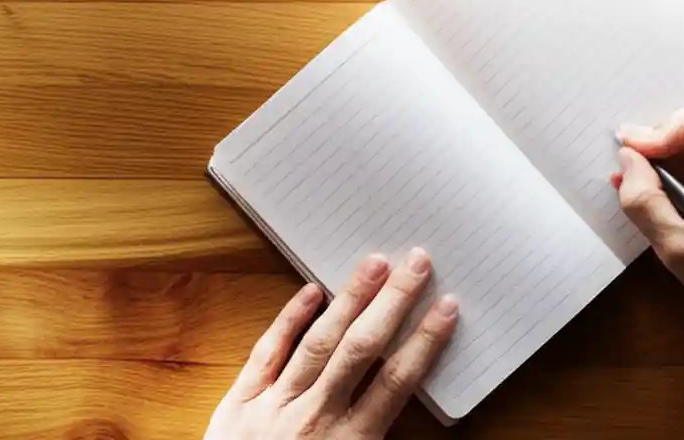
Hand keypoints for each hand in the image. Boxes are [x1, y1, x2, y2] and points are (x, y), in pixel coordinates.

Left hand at [204, 251, 457, 439]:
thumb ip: (380, 438)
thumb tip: (409, 400)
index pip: (397, 381)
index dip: (425, 341)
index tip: (447, 307)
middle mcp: (315, 419)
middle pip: (362, 349)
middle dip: (393, 302)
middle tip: (417, 261)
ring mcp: (273, 407)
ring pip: (318, 342)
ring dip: (349, 299)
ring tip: (374, 261)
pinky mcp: (237, 404)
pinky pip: (266, 353)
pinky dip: (288, 320)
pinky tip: (310, 290)